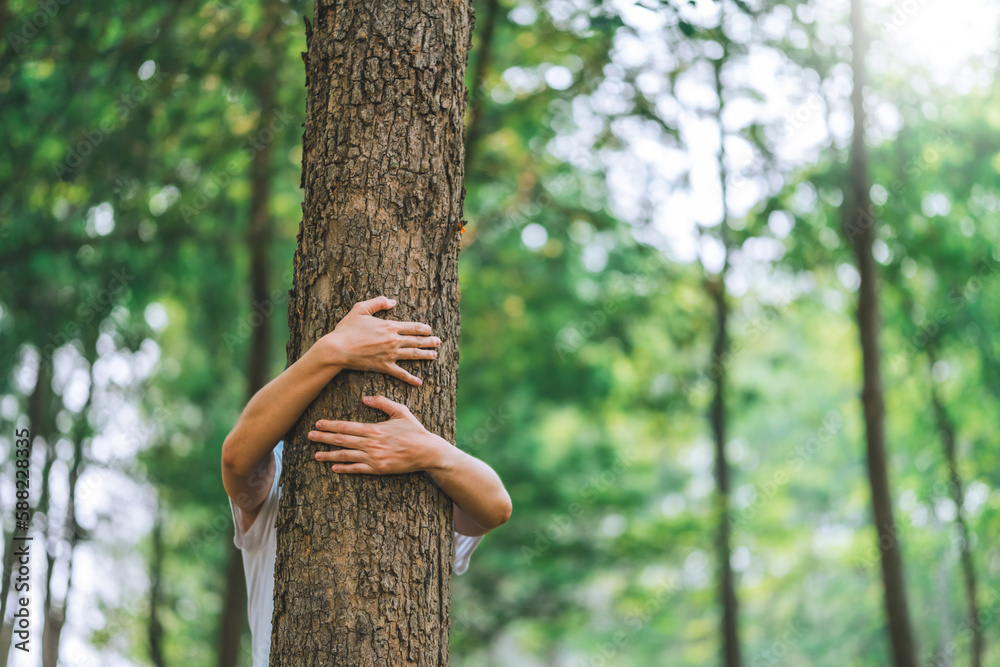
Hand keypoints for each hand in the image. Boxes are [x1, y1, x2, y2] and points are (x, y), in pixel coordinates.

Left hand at [309, 396, 453, 474]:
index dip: (330, 425)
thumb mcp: (400, 411)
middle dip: (324, 438)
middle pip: (342, 440)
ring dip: (329, 454)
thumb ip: (382, 403)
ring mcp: (373, 458)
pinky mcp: (378, 469)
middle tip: (309, 436)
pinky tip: (334, 467)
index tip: (318, 424)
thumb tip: (365, 398)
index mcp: (374, 428)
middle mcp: (371, 444)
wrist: (427, 452)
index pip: (347, 427)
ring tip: (316, 454)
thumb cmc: (414, 430)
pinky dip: (344, 468)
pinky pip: (357, 469)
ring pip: (346, 456)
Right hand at [320, 296, 440, 385]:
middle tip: (438, 342)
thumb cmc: (347, 328)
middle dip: (429, 341)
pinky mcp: (384, 367)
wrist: (337, 348)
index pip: (413, 327)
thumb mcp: (360, 308)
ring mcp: (390, 355)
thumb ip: (378, 302)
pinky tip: (419, 382)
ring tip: (434, 355)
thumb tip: (393, 301)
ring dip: (425, 355)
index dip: (424, 328)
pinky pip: (401, 373)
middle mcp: (393, 340)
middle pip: (417, 341)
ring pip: (413, 355)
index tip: (429, 330)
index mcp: (390, 326)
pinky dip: (411, 378)